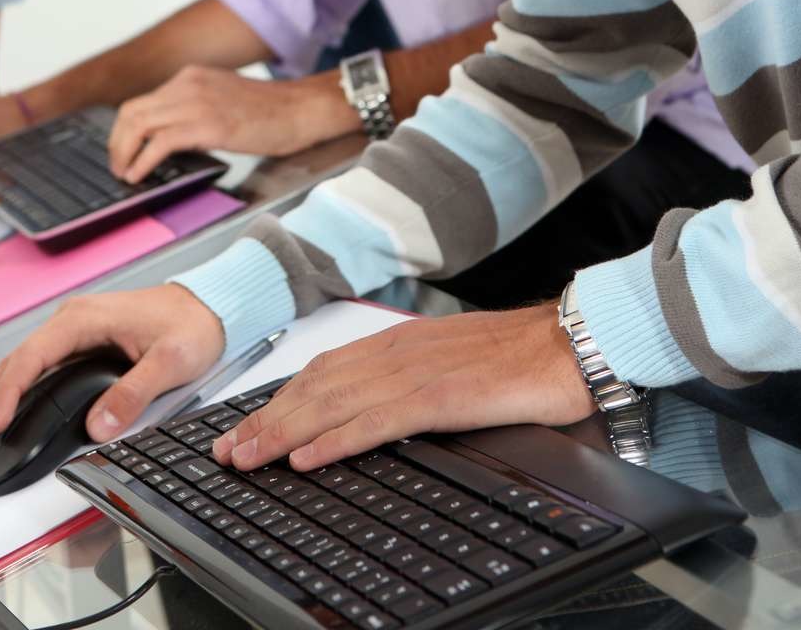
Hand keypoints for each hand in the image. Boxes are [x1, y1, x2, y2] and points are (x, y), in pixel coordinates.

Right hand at [0, 284, 223, 459]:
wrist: (209, 306)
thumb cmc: (191, 325)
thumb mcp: (171, 361)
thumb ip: (134, 392)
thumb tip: (98, 426)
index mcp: (84, 319)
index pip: (32, 357)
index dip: (10, 392)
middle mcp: (70, 322)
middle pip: (14, 364)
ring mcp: (71, 334)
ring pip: (20, 369)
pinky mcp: (78, 346)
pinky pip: (36, 372)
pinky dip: (14, 396)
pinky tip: (5, 420)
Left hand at [108, 67, 353, 182]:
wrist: (302, 109)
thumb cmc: (271, 112)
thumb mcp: (223, 100)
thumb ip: (194, 110)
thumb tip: (168, 140)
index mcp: (191, 77)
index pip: (141, 102)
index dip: (123, 131)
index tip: (122, 152)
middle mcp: (188, 83)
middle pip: (131, 111)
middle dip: (117, 143)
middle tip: (117, 167)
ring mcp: (197, 101)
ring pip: (138, 123)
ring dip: (123, 153)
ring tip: (124, 174)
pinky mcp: (208, 124)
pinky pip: (160, 142)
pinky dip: (142, 161)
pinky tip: (140, 175)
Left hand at [210, 307, 594, 472]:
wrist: (572, 340)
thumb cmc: (521, 357)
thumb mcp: (453, 365)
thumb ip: (414, 381)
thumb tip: (380, 412)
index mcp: (400, 343)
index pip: (323, 371)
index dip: (279, 400)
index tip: (246, 425)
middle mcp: (398, 352)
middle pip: (316, 387)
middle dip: (266, 420)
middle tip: (227, 452)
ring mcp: (418, 371)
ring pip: (334, 403)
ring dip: (284, 433)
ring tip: (249, 458)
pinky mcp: (442, 395)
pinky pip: (377, 420)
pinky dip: (336, 440)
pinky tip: (308, 459)